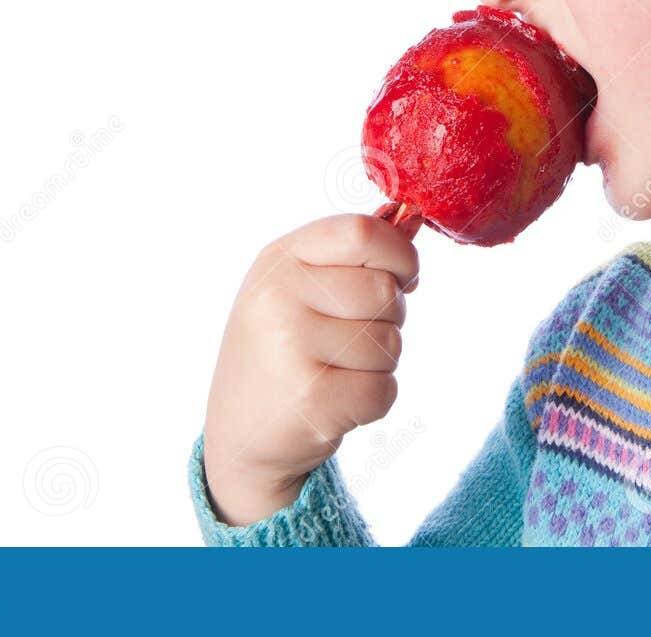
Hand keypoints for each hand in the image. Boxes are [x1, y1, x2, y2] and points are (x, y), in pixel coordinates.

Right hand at [201, 211, 420, 526]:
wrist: (238, 433)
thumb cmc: (281, 349)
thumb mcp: (300, 287)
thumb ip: (354, 253)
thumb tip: (411, 217)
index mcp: (279, 259)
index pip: (361, 232)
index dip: (400, 254)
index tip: (404, 277)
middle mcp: (278, 297)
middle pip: (384, 291)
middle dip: (390, 318)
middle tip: (354, 336)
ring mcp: (291, 349)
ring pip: (389, 344)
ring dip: (379, 363)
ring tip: (336, 371)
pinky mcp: (311, 400)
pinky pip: (383, 390)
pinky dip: (373, 401)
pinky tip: (337, 401)